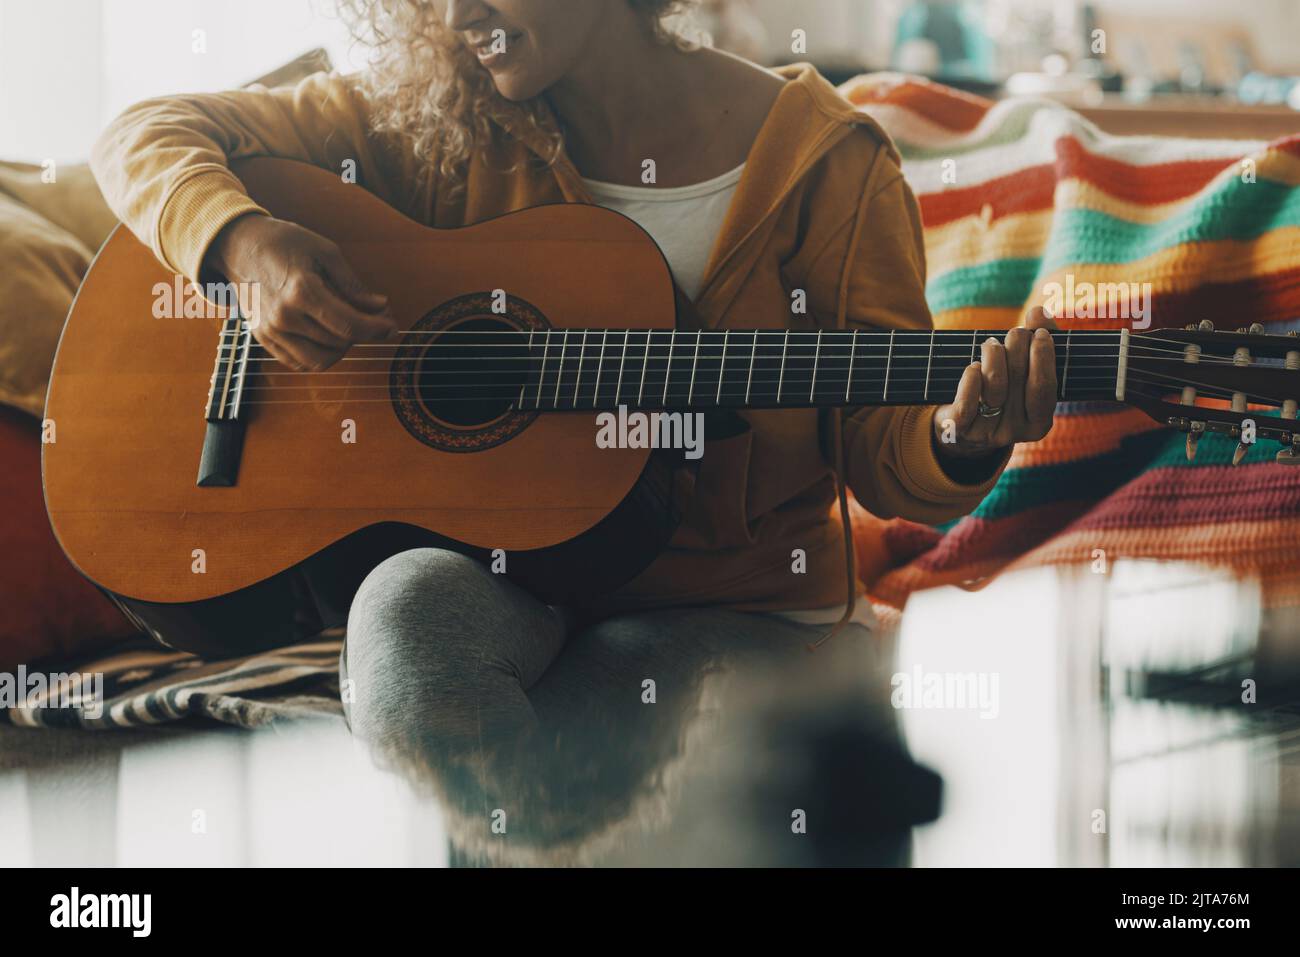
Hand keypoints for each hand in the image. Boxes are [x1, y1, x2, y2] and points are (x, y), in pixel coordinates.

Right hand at [204, 213, 398, 370]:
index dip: (376, 329)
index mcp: (301, 291)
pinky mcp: (263, 339)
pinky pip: (299, 363)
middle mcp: (284, 316)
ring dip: (342, 349)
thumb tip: (380, 306)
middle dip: (363, 335)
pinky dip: (319, 356)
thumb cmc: (284, 243)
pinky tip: (328, 337)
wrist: (239, 246)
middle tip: (374, 320)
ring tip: (348, 328)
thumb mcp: (325, 252)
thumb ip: (353, 285)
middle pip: (339, 343)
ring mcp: (271, 331)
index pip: (349, 325)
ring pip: (320, 361)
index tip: (391, 326)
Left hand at [933, 307, 1057, 457]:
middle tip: (1016, 332)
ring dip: (994, 357)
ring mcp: (987, 433)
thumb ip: (1039, 341)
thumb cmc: (1002, 390)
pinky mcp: (960, 430)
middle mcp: (1015, 432)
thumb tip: (1039, 312)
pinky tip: (973, 367)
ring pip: (994, 389)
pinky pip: (967, 405)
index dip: (1043, 358)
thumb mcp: (1023, 371)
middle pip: (1018, 382)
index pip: (1044, 388)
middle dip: (1018, 349)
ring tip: (992, 344)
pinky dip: (971, 381)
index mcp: (1039, 422)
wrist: (961, 426)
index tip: (1039, 332)